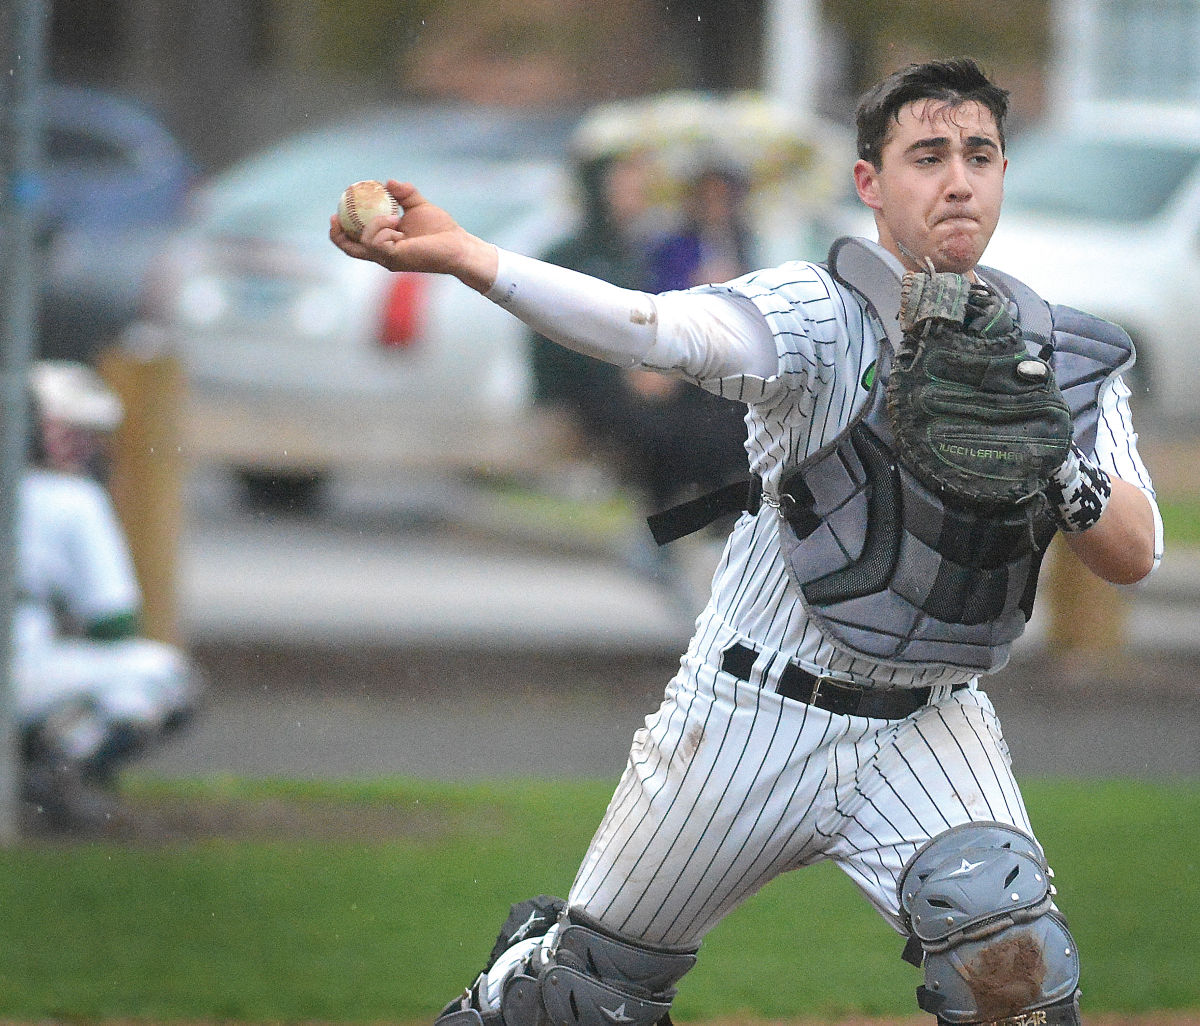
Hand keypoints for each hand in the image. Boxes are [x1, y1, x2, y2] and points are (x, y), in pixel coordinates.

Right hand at [329, 180, 498, 291]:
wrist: (458, 245)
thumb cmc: (441, 230)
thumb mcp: (418, 206)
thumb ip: (404, 194)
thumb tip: (388, 181)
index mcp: (386, 245)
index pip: (356, 242)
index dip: (341, 231)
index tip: (337, 212)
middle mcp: (384, 255)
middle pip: (350, 250)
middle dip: (337, 234)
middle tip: (335, 216)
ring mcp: (389, 259)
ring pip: (363, 242)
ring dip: (373, 224)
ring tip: (395, 217)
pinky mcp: (396, 259)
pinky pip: (376, 243)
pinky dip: (382, 229)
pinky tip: (397, 224)